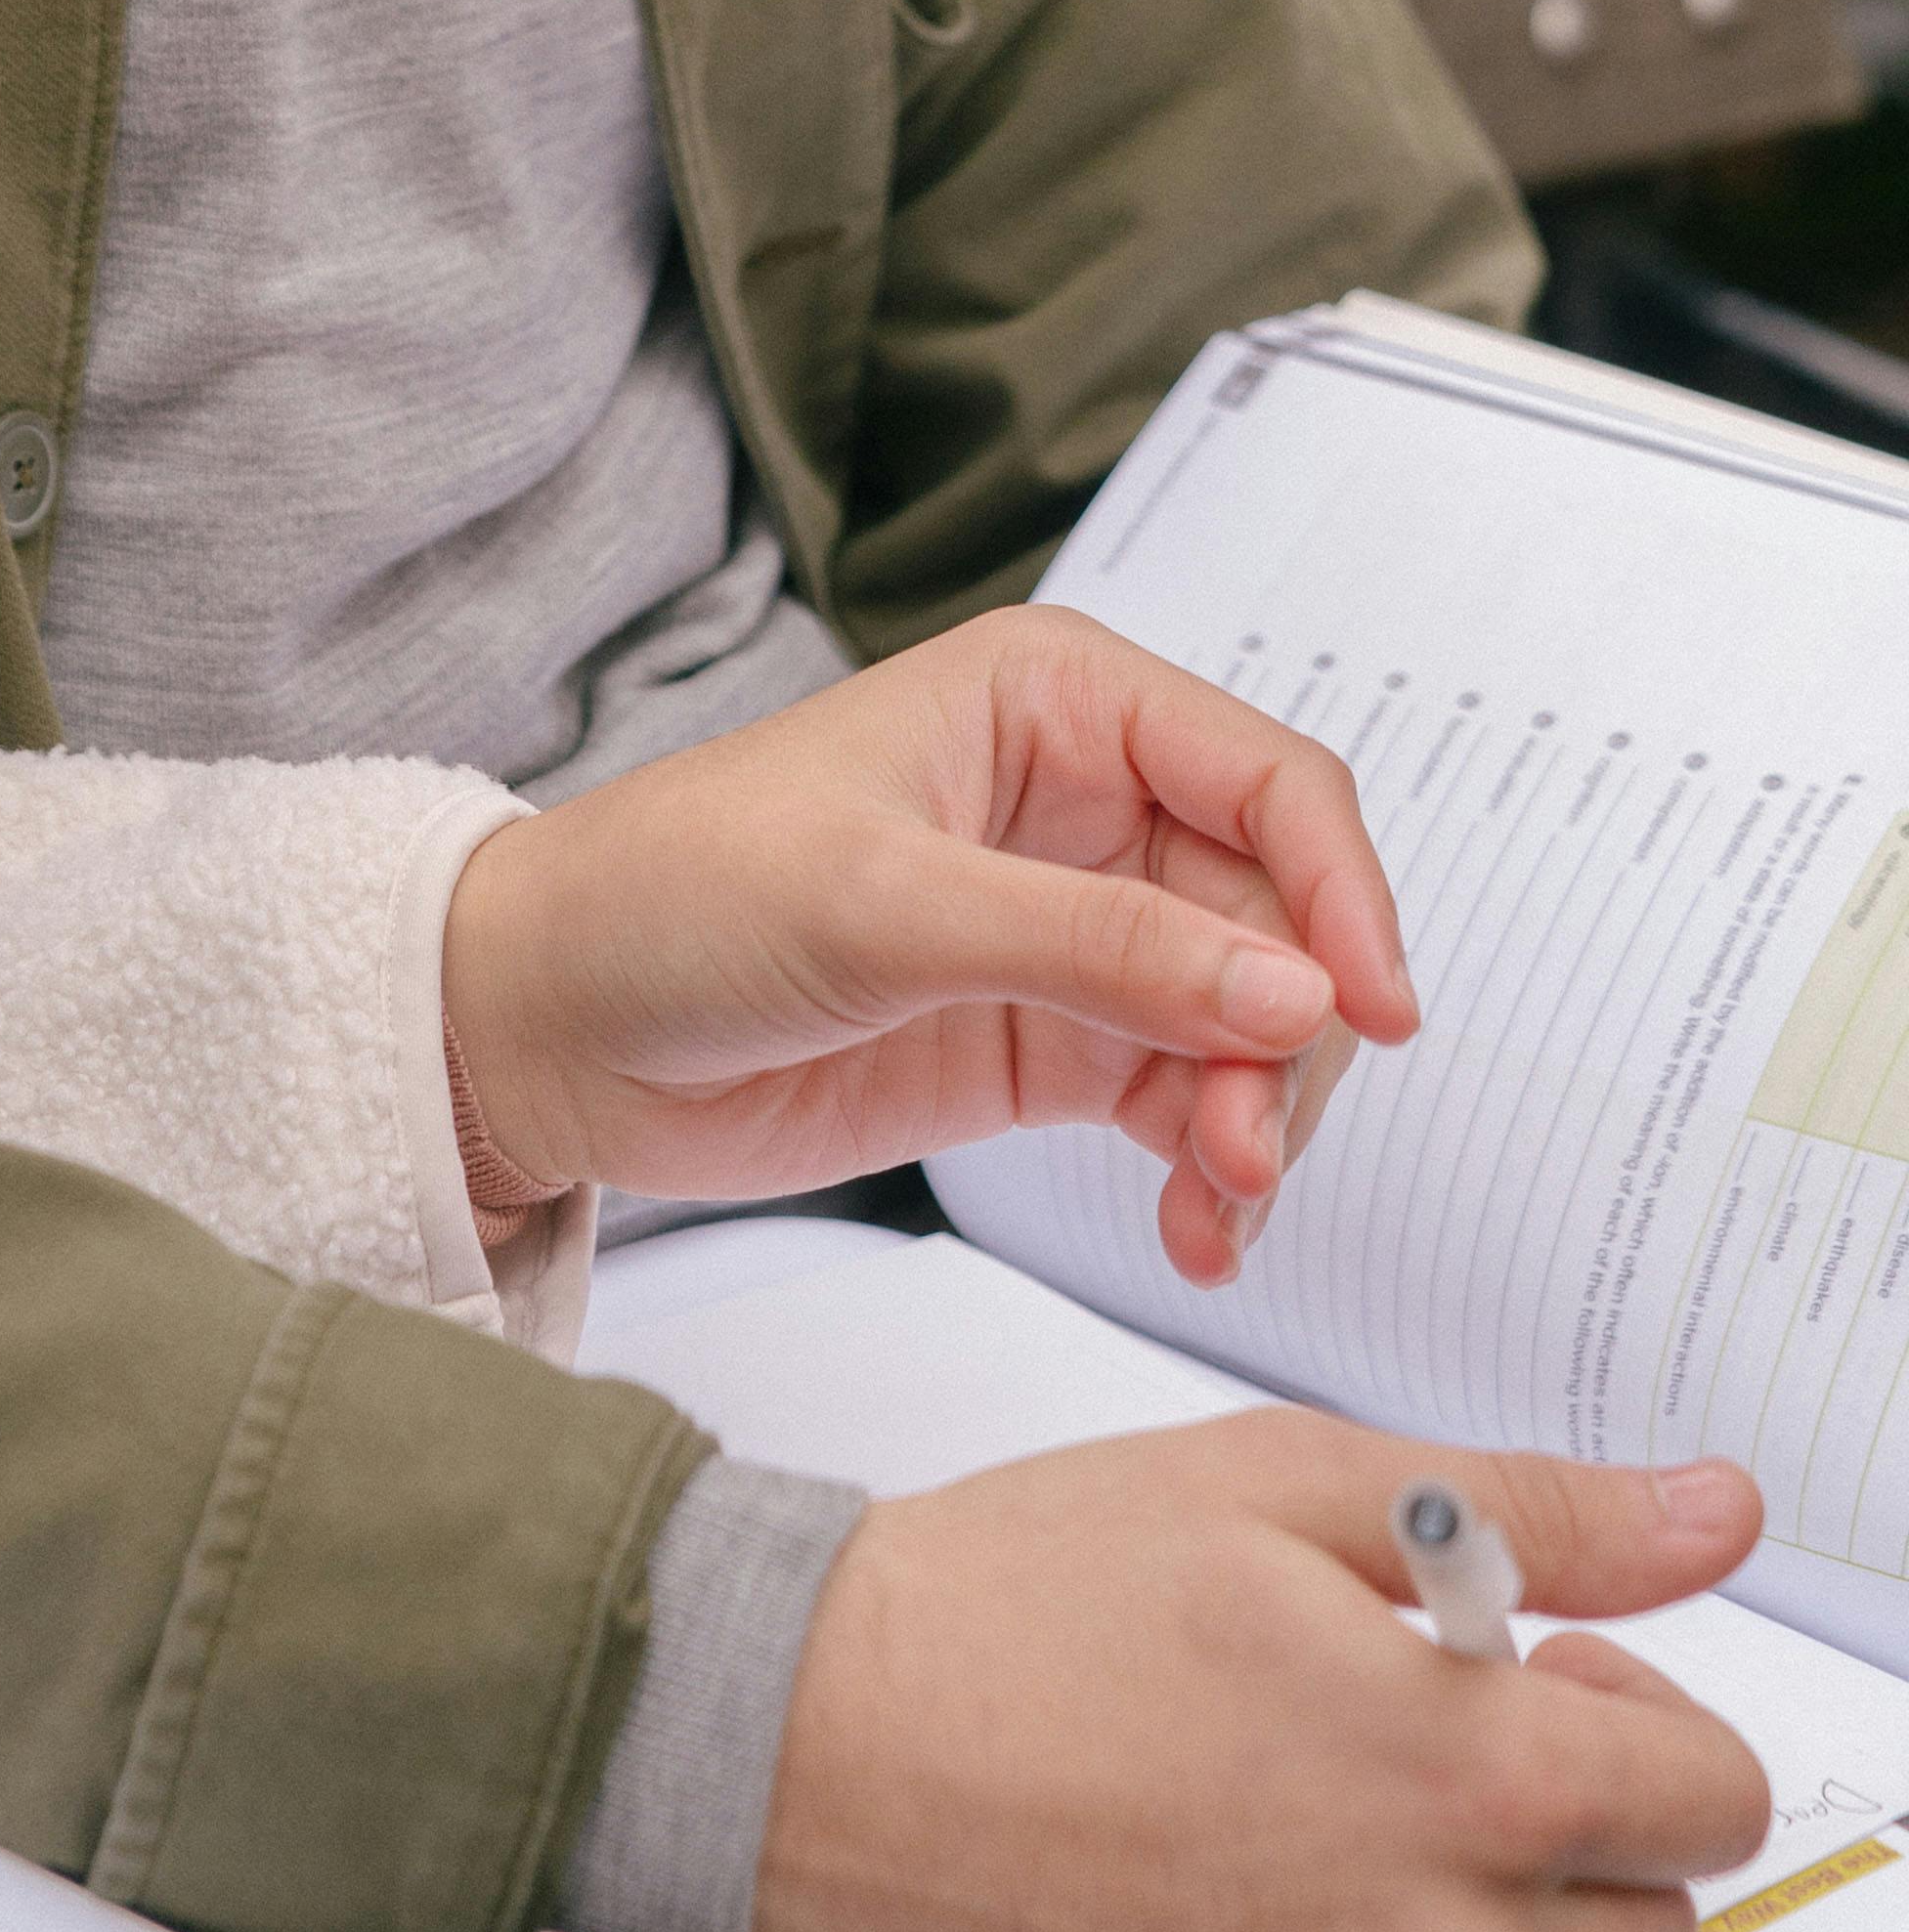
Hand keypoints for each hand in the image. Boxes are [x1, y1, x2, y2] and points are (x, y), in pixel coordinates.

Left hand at [440, 605, 1416, 1279]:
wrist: (552, 1025)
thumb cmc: (679, 897)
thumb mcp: (888, 907)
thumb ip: (1099, 947)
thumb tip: (1294, 991)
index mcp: (1053, 699)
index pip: (1268, 778)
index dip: (1343, 892)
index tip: (1380, 1016)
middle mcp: (1083, 803)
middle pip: (1278, 916)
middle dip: (1287, 1037)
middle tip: (1242, 1151)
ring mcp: (1073, 929)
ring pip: (1247, 1020)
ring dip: (1256, 1119)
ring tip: (1209, 1205)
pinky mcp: (1045, 1039)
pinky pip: (1183, 1096)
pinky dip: (1209, 1169)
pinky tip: (1194, 1233)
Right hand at [753, 1419, 1769, 1931]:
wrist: (813, 1759)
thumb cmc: (1016, 1610)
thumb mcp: (1282, 1487)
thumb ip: (1534, 1513)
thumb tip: (1703, 1517)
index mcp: (1470, 1775)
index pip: (1711, 1795)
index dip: (1630, 1709)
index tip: (1536, 1677)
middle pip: (1651, 1920)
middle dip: (1570, 1818)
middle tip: (1410, 1732)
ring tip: (1337, 1828)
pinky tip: (1282, 1920)